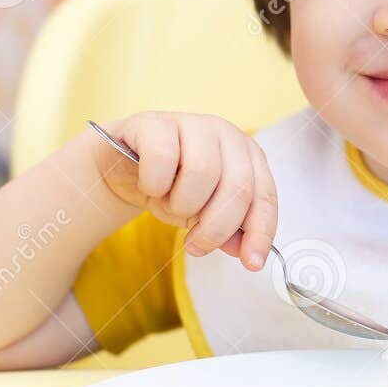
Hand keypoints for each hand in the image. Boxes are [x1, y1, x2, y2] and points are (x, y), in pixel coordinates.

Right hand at [89, 111, 277, 270]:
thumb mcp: (204, 214)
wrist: (123, 168)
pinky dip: (154, 185)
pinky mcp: (156, 123)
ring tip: (170, 204)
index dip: (260, 232)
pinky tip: (150, 185)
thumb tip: (243, 250)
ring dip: (182, 204)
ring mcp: (193, 124)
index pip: (264, 196)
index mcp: (248, 156)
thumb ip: (228, 230)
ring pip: (202, 172)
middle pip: (237, 188)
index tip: (251, 262)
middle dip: (215, 228)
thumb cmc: (172, 187)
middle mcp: (227, 135)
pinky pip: (162, 159)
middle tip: (195, 245)